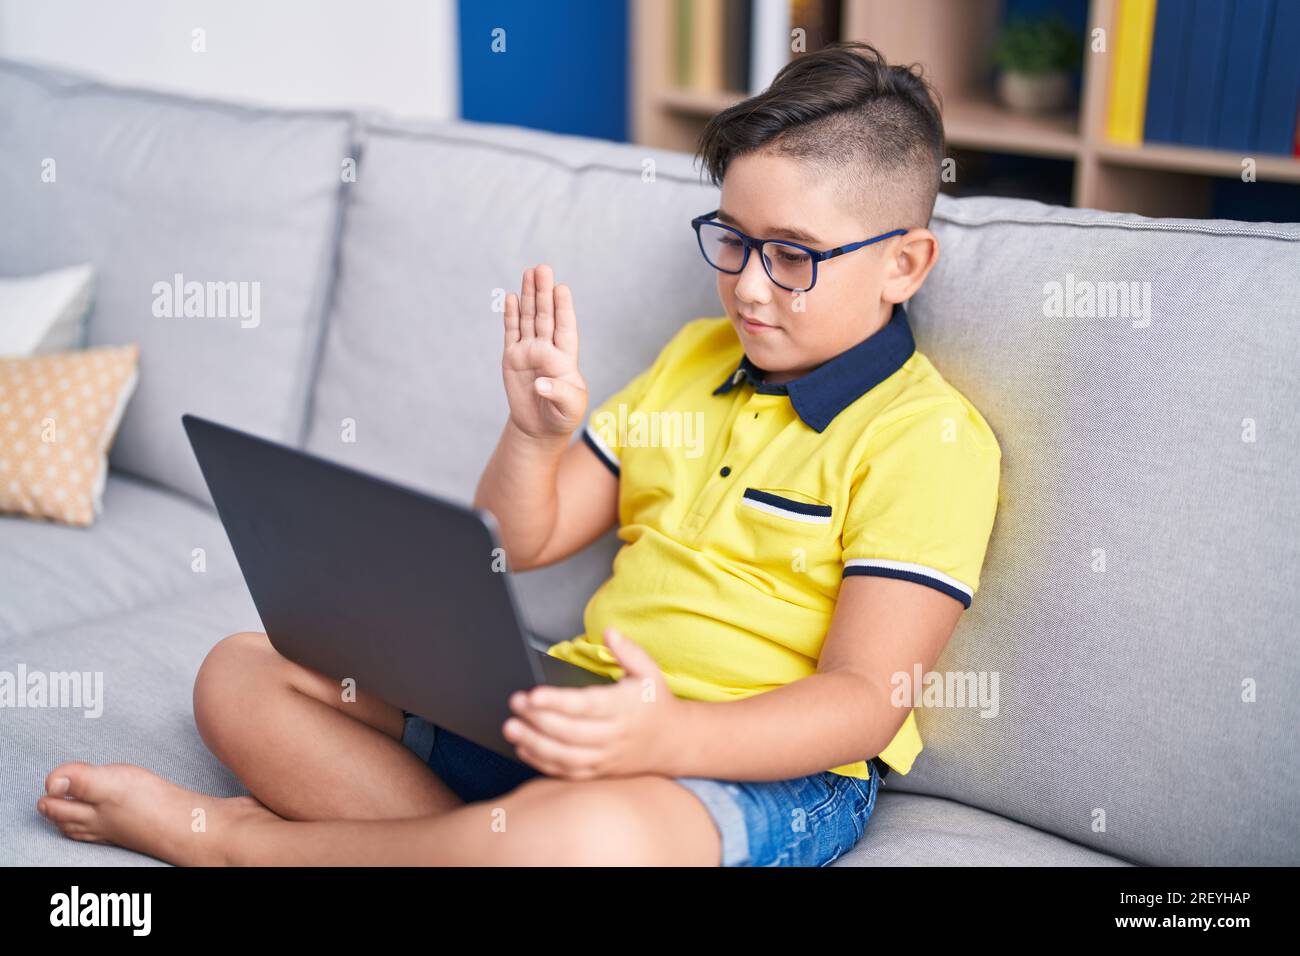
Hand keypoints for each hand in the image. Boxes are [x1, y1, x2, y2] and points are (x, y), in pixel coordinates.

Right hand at [501, 263, 587, 440]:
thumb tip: (542, 383)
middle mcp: (548, 349)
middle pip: (546, 316)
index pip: (565, 328)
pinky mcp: (512, 358)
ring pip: (529, 319)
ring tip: (529, 272)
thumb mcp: (569, 408)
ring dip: (529, 296)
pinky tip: (512, 297)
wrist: (540, 428)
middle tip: (542, 268)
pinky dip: (511, 315)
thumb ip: (559, 394)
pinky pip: (511, 333)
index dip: (563, 308)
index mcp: (566, 358)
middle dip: (544, 292)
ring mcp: (529, 352)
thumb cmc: (562, 416)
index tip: (561, 288)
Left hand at [503, 627, 687, 778]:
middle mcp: (613, 735)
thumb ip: (629, 651)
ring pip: (565, 756)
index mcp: (623, 708)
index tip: (532, 694)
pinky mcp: (599, 771)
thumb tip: (609, 632)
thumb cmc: (655, 703)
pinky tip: (524, 748)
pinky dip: (543, 763)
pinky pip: (568, 772)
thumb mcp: (650, 672)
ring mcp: (605, 757)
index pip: (585, 706)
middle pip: (569, 732)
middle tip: (514, 704)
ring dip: (534, 744)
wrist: (673, 742)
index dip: (557, 702)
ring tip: (510, 728)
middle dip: (537, 719)